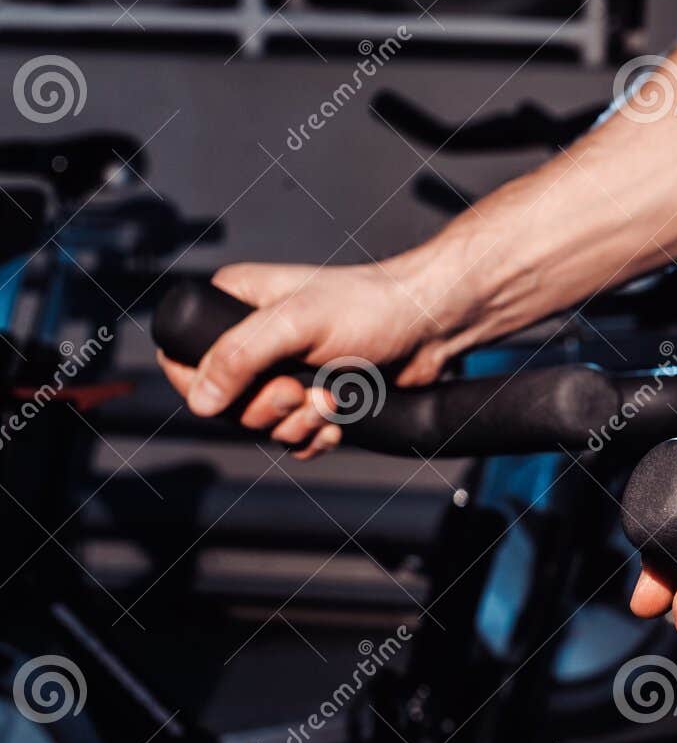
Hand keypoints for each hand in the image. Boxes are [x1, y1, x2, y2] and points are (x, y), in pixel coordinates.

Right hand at [156, 259, 465, 458]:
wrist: (428, 329)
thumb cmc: (369, 308)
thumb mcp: (294, 323)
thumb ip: (239, 357)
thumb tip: (200, 401)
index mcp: (236, 305)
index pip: (182, 358)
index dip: (203, 386)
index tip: (236, 391)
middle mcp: (256, 340)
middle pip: (225, 403)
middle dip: (266, 407)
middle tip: (298, 390)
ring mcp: (286, 372)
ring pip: (263, 425)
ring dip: (298, 422)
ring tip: (331, 399)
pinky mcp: (314, 400)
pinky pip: (295, 438)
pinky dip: (316, 436)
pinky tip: (340, 418)